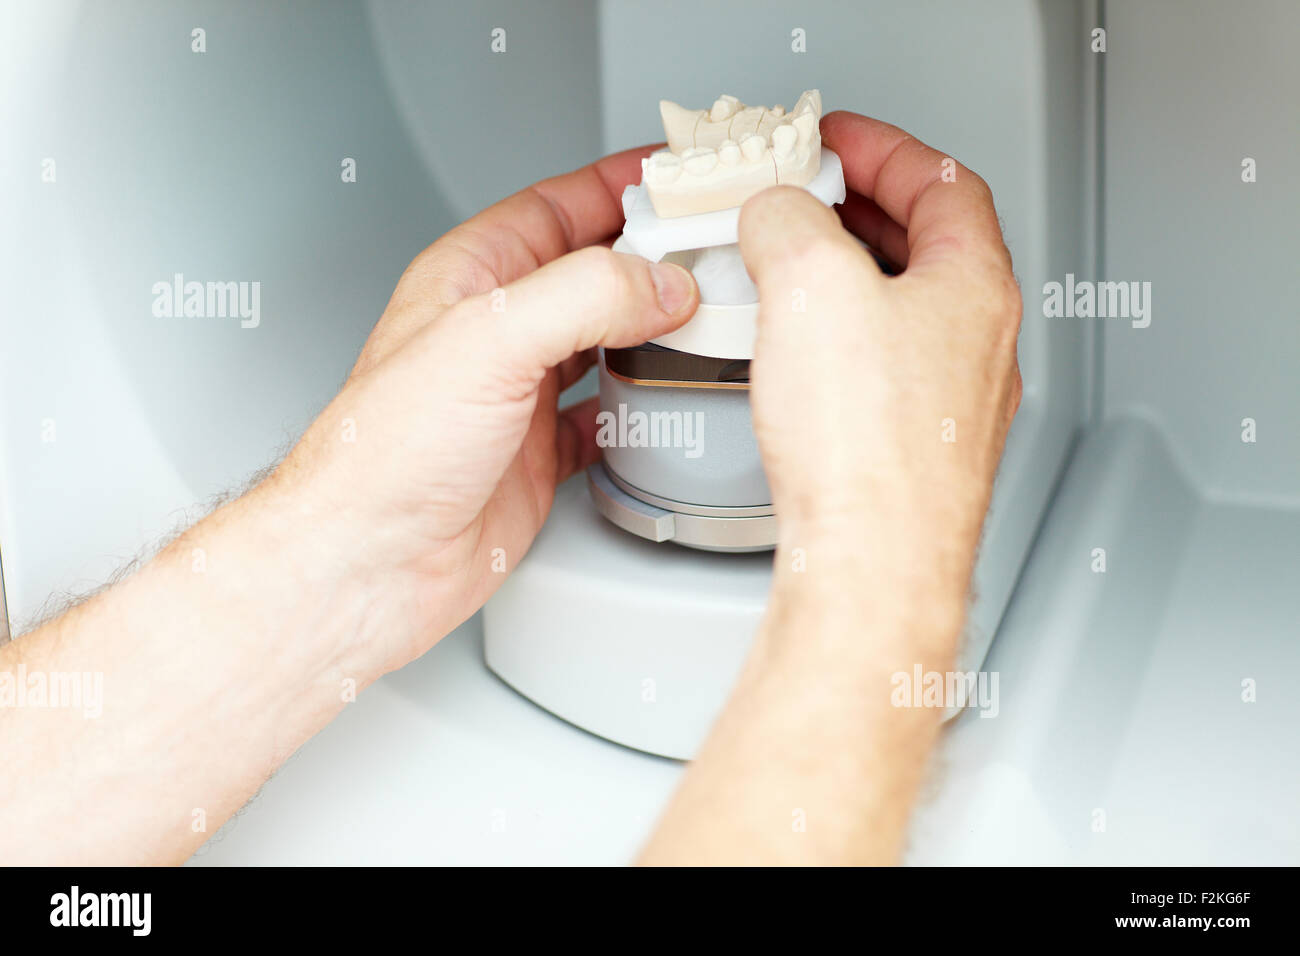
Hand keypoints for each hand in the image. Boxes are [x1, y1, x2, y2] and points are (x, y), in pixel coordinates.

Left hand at [267, 149, 696, 675]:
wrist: (370, 562)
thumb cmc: (383, 453)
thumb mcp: (487, 342)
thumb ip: (584, 297)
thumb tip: (661, 283)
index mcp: (471, 278)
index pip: (557, 205)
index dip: (619, 185)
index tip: (679, 178)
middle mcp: (496, 332)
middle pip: (590, 272)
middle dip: (651, 258)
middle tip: (712, 251)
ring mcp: (518, 395)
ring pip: (604, 343)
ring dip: (654, 332)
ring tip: (706, 320)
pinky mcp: (538, 456)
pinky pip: (604, 418)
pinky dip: (641, 409)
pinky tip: (664, 407)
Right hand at [642, 112, 1021, 864]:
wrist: (872, 573)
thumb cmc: (868, 455)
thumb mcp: (812, 286)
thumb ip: (789, 221)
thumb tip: (775, 212)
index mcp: (973, 287)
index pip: (942, 183)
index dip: (882, 149)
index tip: (832, 142)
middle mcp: (975, 346)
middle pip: (924, 246)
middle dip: (856, 211)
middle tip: (799, 200)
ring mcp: (947, 405)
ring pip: (898, 312)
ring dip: (842, 279)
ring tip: (782, 273)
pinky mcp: (910, 454)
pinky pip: (876, 372)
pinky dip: (835, 343)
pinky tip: (790, 359)